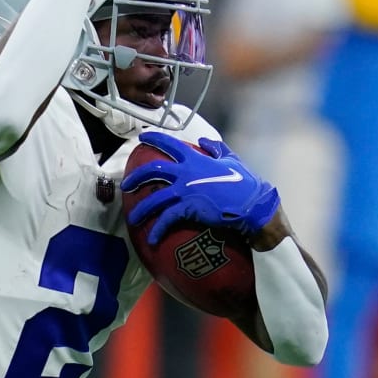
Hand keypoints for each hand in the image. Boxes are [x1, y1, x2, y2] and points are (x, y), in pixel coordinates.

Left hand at [122, 131, 279, 244]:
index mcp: (195, 159)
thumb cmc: (244, 181)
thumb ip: (216, 148)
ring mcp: (185, 191)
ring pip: (154, 199)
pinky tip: (151, 239)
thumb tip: (203, 140)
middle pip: (152, 171)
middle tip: (125, 185)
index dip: (154, 138)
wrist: (252, 204)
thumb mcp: (231, 159)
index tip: (141, 138)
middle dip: (135, 177)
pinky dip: (158, 229)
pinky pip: (167, 219)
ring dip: (141, 210)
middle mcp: (186, 173)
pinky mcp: (188, 209)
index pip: (170, 144)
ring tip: (132, 219)